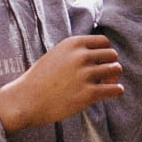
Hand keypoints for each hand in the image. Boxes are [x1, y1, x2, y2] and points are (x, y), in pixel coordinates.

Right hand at [0, 35, 124, 131]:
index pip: (104, 41)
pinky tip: (110, 94)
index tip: (101, 63)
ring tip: (105, 86)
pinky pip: (115, 89)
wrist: (25, 100)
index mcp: (73, 44)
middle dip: (111, 65)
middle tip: (104, 77)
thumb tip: (101, 56)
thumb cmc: (40, 80)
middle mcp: (80, 56)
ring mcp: (85, 74)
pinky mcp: (89, 94)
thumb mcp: (56, 55)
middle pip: (112, 55)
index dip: (106, 53)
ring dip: (113, 78)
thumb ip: (76, 53)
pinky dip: (116, 91)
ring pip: (116, 70)